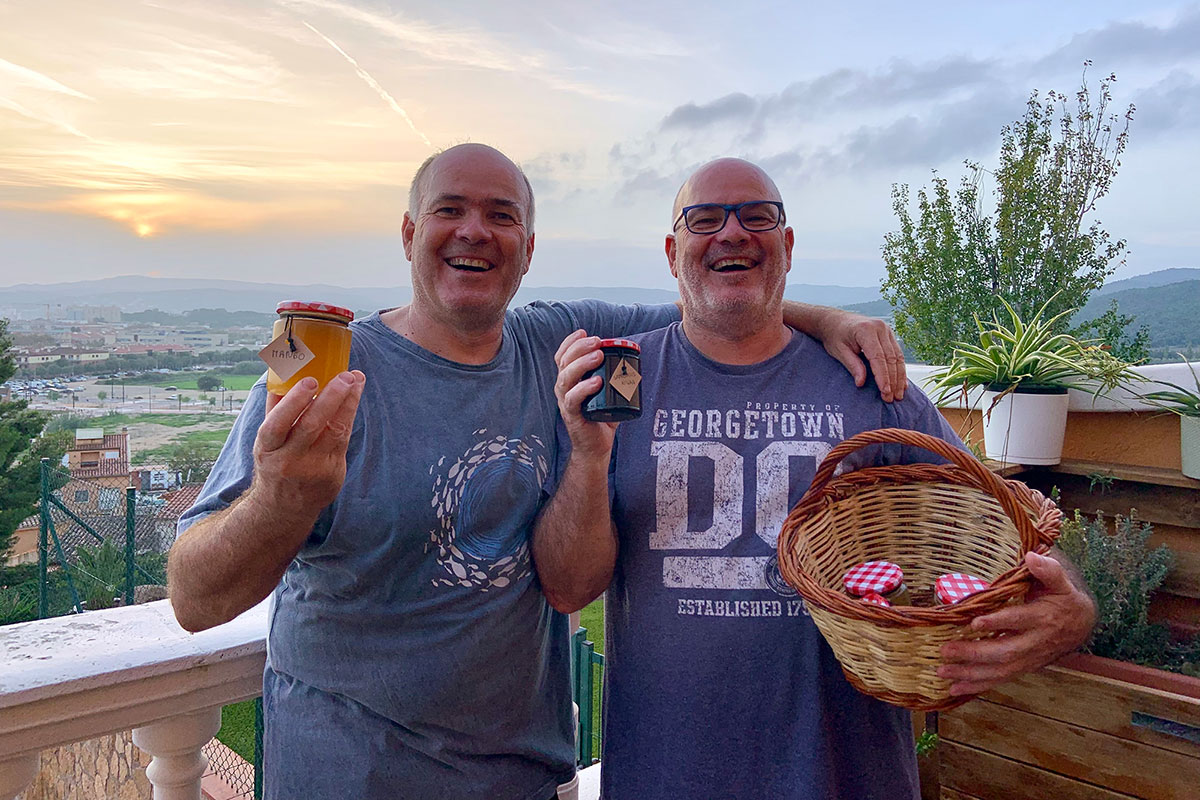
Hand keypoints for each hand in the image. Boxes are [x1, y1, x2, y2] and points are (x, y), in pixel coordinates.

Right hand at [251, 371, 365, 518]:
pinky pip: (343, 439)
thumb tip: (283, 371)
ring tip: (355, 379)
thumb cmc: (275, 461)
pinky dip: (349, 414)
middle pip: (311, 426)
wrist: (284, 507)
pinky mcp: (332, 472)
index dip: (294, 402)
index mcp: (267, 449)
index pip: (277, 424)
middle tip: (344, 376)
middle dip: (330, 398)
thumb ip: (275, 409)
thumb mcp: (267, 441)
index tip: (310, 380)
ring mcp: (313, 468)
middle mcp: (288, 460)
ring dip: (347, 402)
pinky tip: (354, 396)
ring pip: (334, 431)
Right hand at [554, 331, 618, 460]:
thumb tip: (632, 358)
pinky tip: (597, 381)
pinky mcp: (572, 416)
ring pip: (566, 378)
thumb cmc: (602, 418)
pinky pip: (573, 399)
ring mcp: (566, 402)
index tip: (584, 332)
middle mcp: (564, 389)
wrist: (596, 447)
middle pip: (564, 362)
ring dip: (581, 364)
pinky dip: (584, 388)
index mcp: (570, 380)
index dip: (570, 342)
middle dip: (579, 348)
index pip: (563, 356)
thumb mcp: (607, 392)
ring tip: (598, 355)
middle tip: (597, 341)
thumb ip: (614, 376)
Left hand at [821, 314, 906, 401]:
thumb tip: (861, 383)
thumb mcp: (839, 351)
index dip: (883, 376)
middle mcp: (880, 328)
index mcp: (866, 330)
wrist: (835, 321)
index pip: (878, 357)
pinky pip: (898, 354)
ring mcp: (886, 330)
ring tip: (898, 395)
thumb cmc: (835, 336)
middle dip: (893, 380)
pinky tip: (901, 383)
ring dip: (899, 377)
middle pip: (891, 358)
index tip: (885, 392)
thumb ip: (852, 365)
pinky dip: (900, 369)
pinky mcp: (889, 334)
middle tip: (892, 398)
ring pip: (898, 357)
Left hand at [938, 551, 1096, 695]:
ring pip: (1001, 670)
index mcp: (1043, 618)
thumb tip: (1032, 557)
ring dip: (971, 674)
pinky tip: (956, 689)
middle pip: (1005, 651)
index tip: (975, 622)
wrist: (1081, 623)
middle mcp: (1035, 642)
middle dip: (975, 652)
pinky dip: (978, 685)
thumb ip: (1048, 569)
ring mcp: (1029, 658)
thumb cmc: (1062, 598)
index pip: (1018, 620)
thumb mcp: (1060, 581)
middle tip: (946, 649)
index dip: (998, 622)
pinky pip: (1001, 679)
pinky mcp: (1023, 667)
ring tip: (943, 671)